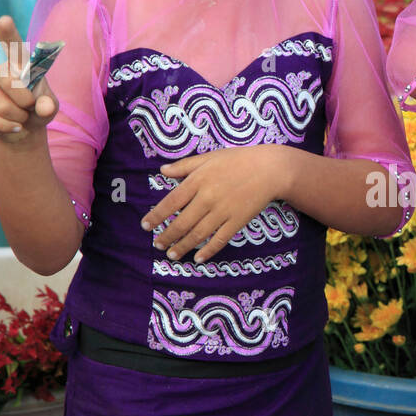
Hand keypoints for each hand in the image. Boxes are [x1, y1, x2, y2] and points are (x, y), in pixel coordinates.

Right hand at [0, 16, 58, 144]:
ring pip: (3, 105)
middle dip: (27, 102)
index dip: (8, 33)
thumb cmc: (38, 110)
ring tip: (22, 116)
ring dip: (18, 118)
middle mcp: (1, 71)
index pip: (14, 46)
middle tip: (31, 107)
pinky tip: (14, 126)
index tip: (5, 20)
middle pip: (11, 83)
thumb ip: (49, 105)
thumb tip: (44, 107)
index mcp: (20, 64)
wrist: (24, 128)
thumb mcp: (50, 107)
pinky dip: (8, 127)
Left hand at [141, 144, 293, 262]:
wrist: (270, 169)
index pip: (170, 202)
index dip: (156, 216)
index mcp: (198, 180)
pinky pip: (219, 240)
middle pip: (182, 222)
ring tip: (172, 254)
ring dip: (182, 247)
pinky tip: (198, 258)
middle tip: (157, 245)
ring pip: (197, 234)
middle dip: (167, 236)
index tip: (146, 226)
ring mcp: (223, 211)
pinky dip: (208, 251)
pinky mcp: (237, 221)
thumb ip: (184, 166)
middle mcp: (207, 198)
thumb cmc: (238, 160)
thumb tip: (162, 171)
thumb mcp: (209, 157)